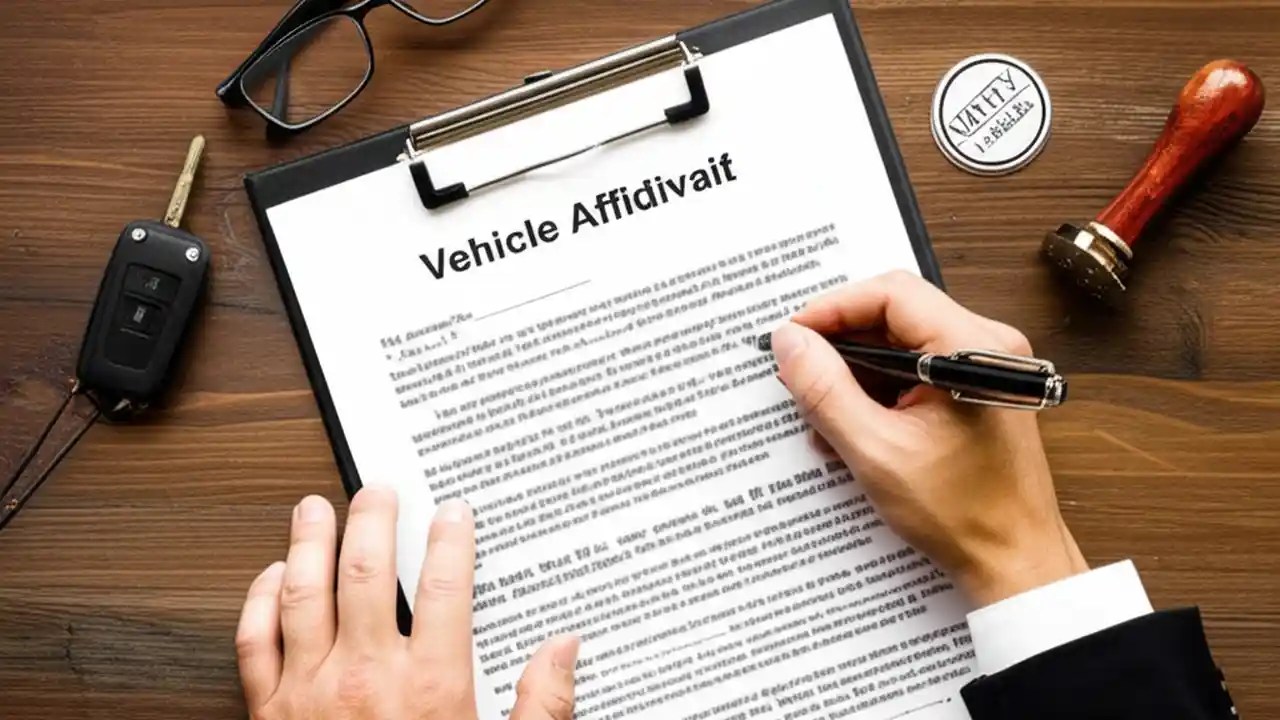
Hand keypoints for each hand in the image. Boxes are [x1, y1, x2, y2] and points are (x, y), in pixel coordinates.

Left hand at [235, 490, 578, 719]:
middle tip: (378, 490)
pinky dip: (259, 601)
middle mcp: (365, 681)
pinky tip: (271, 576)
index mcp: (429, 689)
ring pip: (303, 593)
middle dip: (372, 519)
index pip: (442, 587)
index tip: (453, 513)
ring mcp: (310, 694)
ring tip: (314, 507)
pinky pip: (254, 643)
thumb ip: (541, 707)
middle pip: (364, 571)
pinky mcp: (269, 715)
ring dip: (308, 542)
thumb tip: (564, 649)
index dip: (449, 539)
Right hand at [772, 271, 1087, 606]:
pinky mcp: (972, 389)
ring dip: (854, 374)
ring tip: (824, 417)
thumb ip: (825, 390)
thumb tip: (790, 342)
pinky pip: (912, 369)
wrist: (1014, 560)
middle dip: (839, 345)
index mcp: (971, 348)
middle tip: (798, 375)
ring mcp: (981, 367)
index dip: (832, 308)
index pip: (890, 294)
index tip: (792, 336)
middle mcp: (985, 346)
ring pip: (898, 343)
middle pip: (893, 314)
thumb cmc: (963, 514)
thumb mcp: (875, 450)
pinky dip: (877, 392)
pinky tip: (852, 428)